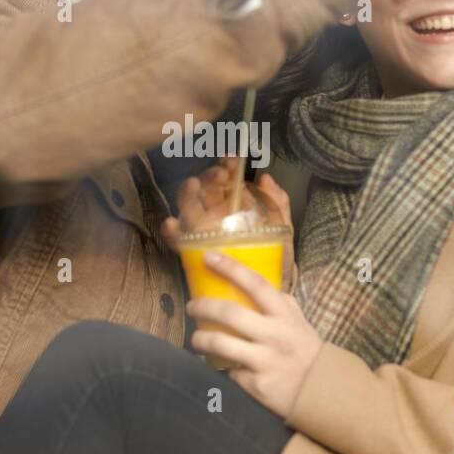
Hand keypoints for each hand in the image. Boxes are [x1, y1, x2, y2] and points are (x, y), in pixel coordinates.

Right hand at [161, 164, 295, 276]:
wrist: (269, 292)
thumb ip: (278, 204)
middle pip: (207, 190)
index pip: (227, 181)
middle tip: (220, 173)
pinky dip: (172, 233)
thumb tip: (267, 178)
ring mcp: (204, 233)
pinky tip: (172, 224)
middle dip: (210, 177)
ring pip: (189, 208)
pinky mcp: (194, 253)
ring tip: (194, 186)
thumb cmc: (274, 259)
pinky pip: (178, 241)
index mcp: (236, 208)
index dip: (227, 168)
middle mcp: (217, 217)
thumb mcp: (282, 230)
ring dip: (188, 194)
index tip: (231, 160)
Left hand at [186, 249, 322, 418]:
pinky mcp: (257, 386)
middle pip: (230, 313)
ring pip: (221, 345)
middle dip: (204, 307)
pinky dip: (223, 370)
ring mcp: (266, 361)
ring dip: (200, 340)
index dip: (231, 268)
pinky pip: (230, 374)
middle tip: (192, 306)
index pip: (257, 284)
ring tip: (195, 340)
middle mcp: (275, 336)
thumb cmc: (306, 352)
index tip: (208, 256)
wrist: (323, 391)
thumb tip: (256, 285)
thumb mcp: (299, 323)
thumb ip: (281, 304)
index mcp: (285, 316)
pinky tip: (221, 368)